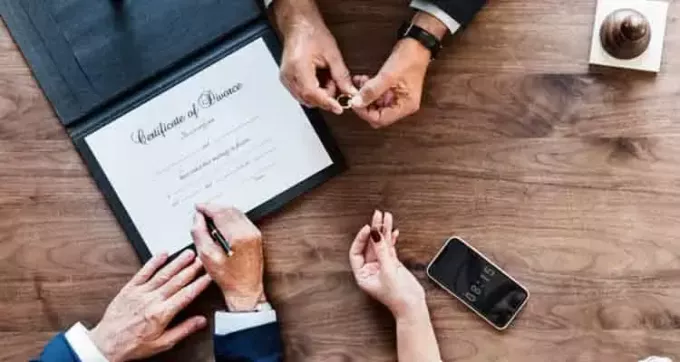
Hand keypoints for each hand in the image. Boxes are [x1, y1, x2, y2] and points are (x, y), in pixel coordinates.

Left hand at [88, 250, 210, 361]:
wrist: (107, 344)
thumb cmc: (133, 345)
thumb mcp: (162, 344)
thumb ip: (184, 330)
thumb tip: (200, 321)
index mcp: (161, 314)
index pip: (186, 295)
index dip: (200, 284)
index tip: (209, 276)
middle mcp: (152, 300)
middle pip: (177, 281)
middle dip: (192, 269)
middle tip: (203, 260)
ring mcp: (140, 292)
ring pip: (163, 274)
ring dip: (177, 262)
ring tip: (189, 254)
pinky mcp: (130, 289)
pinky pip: (143, 272)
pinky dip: (153, 262)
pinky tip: (163, 254)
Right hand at [192, 204, 264, 311]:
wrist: (246, 290)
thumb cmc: (228, 279)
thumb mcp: (207, 257)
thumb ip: (200, 234)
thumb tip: (197, 218)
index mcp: (238, 236)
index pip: (220, 212)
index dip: (207, 207)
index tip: (197, 207)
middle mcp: (249, 232)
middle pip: (229, 209)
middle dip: (214, 208)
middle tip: (201, 212)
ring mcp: (255, 233)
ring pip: (236, 212)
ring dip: (222, 211)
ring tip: (208, 217)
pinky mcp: (256, 236)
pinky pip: (241, 219)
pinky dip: (229, 217)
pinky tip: (220, 223)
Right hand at [274, 0, 356, 113]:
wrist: (299, 25)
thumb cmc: (311, 33)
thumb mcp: (332, 54)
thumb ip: (341, 76)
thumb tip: (349, 91)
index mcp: (298, 66)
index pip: (312, 93)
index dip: (326, 102)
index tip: (338, 107)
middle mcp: (289, 75)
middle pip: (308, 99)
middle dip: (325, 97)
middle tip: (335, 83)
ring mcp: (286, 78)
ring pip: (305, 98)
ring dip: (319, 94)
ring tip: (326, 77)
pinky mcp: (287, 80)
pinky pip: (301, 93)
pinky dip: (313, 90)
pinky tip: (319, 78)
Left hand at [349, 210, 425, 318]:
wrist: (413, 307)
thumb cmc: (398, 297)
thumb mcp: (388, 271)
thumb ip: (382, 251)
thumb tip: (375, 235)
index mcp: (362, 274)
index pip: (356, 252)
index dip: (361, 239)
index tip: (368, 228)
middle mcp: (370, 269)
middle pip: (369, 245)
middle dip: (374, 229)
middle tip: (378, 215)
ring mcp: (381, 266)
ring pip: (381, 244)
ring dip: (384, 231)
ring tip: (386, 217)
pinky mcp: (392, 264)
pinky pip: (389, 249)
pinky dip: (391, 240)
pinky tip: (393, 230)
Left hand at [350, 12, 447, 127]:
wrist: (416, 44)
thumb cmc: (409, 59)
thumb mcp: (387, 76)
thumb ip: (371, 91)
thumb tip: (356, 103)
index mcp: (405, 106)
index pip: (381, 119)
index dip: (365, 113)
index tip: (355, 102)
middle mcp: (401, 105)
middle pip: (377, 115)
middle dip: (364, 105)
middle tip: (356, 94)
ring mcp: (397, 97)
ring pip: (375, 105)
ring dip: (365, 95)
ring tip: (360, 84)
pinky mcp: (392, 90)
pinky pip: (376, 95)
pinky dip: (368, 89)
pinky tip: (362, 80)